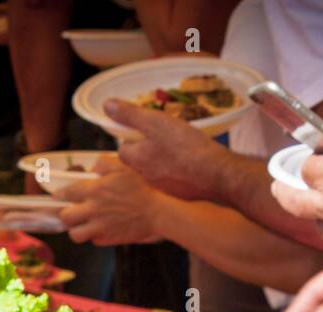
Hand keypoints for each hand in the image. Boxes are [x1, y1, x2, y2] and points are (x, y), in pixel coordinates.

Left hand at [57, 156, 163, 244]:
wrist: (156, 213)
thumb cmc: (140, 189)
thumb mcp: (123, 168)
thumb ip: (103, 164)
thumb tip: (90, 170)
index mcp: (95, 190)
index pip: (67, 193)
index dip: (60, 195)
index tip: (59, 196)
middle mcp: (94, 210)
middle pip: (65, 217)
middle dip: (65, 213)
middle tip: (71, 211)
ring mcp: (100, 227)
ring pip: (75, 234)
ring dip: (76, 229)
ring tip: (82, 224)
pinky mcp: (108, 239)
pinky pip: (93, 240)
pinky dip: (94, 236)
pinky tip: (100, 228)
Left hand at [104, 98, 232, 201]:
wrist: (215, 174)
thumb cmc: (184, 146)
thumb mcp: (155, 122)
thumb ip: (130, 114)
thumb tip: (107, 105)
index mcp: (136, 160)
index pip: (123, 149)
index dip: (133, 137)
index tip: (146, 130)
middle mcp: (144, 178)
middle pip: (140, 160)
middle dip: (148, 149)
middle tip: (164, 137)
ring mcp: (162, 189)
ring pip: (156, 170)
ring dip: (163, 160)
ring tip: (179, 149)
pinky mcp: (179, 195)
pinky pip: (173, 181)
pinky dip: (178, 172)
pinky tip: (190, 164)